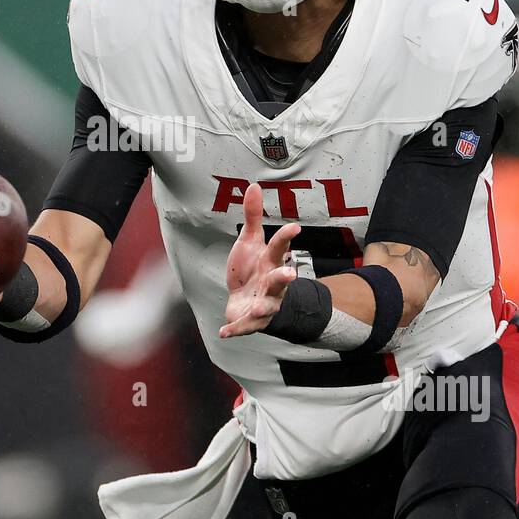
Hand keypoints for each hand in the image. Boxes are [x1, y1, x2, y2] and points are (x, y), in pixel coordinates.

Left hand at [218, 183, 300, 338]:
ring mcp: (263, 303)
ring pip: (267, 307)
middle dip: (284, 277)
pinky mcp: (250, 320)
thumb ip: (252, 217)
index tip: (294, 227)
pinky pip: (244, 327)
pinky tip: (223, 333)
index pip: (280, 248)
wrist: (248, 300)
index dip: (286, 238)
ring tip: (256, 307)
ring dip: (262, 308)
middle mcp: (271, 284)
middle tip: (290, 273)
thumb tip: (253, 185)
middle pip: (280, 280)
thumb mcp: (250, 241)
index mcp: (271, 262)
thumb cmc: (252, 268)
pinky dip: (235, 330)